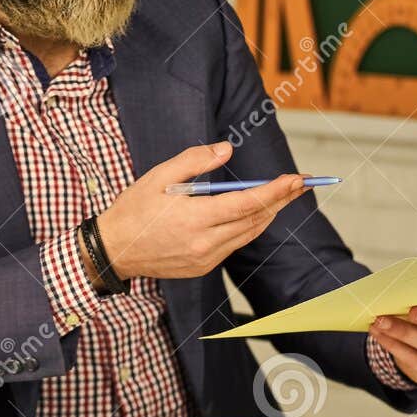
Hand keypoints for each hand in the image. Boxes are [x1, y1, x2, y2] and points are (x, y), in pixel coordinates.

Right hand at [97, 141, 306, 280]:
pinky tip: (255, 213)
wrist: (114, 251)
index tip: (295, 179)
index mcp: (194, 218)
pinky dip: (248, 227)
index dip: (275, 191)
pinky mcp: (203, 267)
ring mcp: (205, 258)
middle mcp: (204, 243)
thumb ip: (195, 161)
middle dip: (281, 199)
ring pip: (248, 234)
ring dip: (268, 213)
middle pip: (255, 220)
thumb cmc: (134, 209)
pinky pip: (234, 244)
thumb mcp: (159, 176)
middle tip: (302, 183)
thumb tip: (227, 150)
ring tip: (285, 195)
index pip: (246, 204)